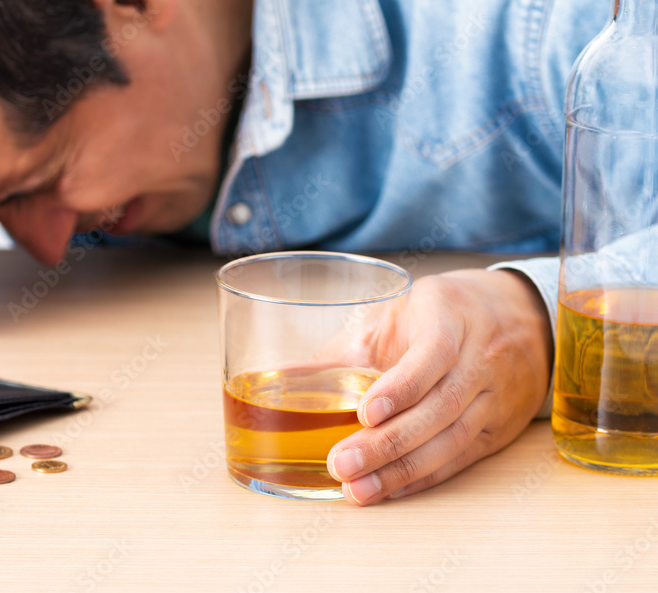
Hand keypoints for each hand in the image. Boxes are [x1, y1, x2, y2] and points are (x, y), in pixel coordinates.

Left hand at [324, 269, 552, 504]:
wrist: (520, 314)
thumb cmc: (438, 312)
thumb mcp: (395, 313)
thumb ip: (344, 348)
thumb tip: (281, 379)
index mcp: (450, 315)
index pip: (433, 354)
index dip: (401, 387)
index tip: (365, 413)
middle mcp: (482, 355)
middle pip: (440, 406)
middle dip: (389, 442)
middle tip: (341, 464)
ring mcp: (497, 394)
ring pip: (454, 438)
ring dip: (403, 469)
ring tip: (358, 489)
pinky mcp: (501, 427)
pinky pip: (463, 457)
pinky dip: (425, 477)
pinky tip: (391, 489)